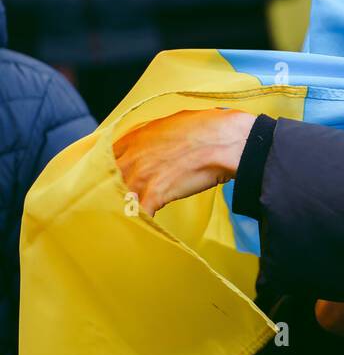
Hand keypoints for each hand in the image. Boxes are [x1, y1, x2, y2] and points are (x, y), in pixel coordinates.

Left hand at [113, 108, 256, 216]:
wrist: (227, 141)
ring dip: (117, 210)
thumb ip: (155, 136)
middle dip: (106, 193)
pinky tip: (140, 230)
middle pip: (104, 179)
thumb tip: (155, 144)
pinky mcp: (154, 193)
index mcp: (135, 138)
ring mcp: (141, 175)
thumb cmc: (208, 129)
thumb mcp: (173, 123)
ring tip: (119, 223)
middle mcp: (132, 155)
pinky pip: (136, 213)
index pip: (105, 157)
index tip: (108, 181)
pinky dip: (137, 223)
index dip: (106, 172)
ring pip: (114, 198)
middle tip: (107, 205)